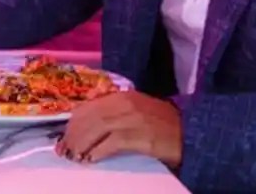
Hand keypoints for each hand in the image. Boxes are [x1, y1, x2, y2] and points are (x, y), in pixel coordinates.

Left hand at [56, 91, 182, 167]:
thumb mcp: (135, 109)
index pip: (87, 107)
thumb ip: (112, 111)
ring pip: (97, 128)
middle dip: (73, 135)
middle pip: (88, 118)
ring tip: (75, 157)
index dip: (71, 123)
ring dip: (81, 144)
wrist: (192, 132)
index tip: (62, 137)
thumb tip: (85, 124)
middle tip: (65, 151)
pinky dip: (98, 151)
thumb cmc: (162, 124)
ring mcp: (133, 119)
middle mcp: (125, 103)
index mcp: (121, 96)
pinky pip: (112, 143)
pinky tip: (91, 159)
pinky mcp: (142, 136)